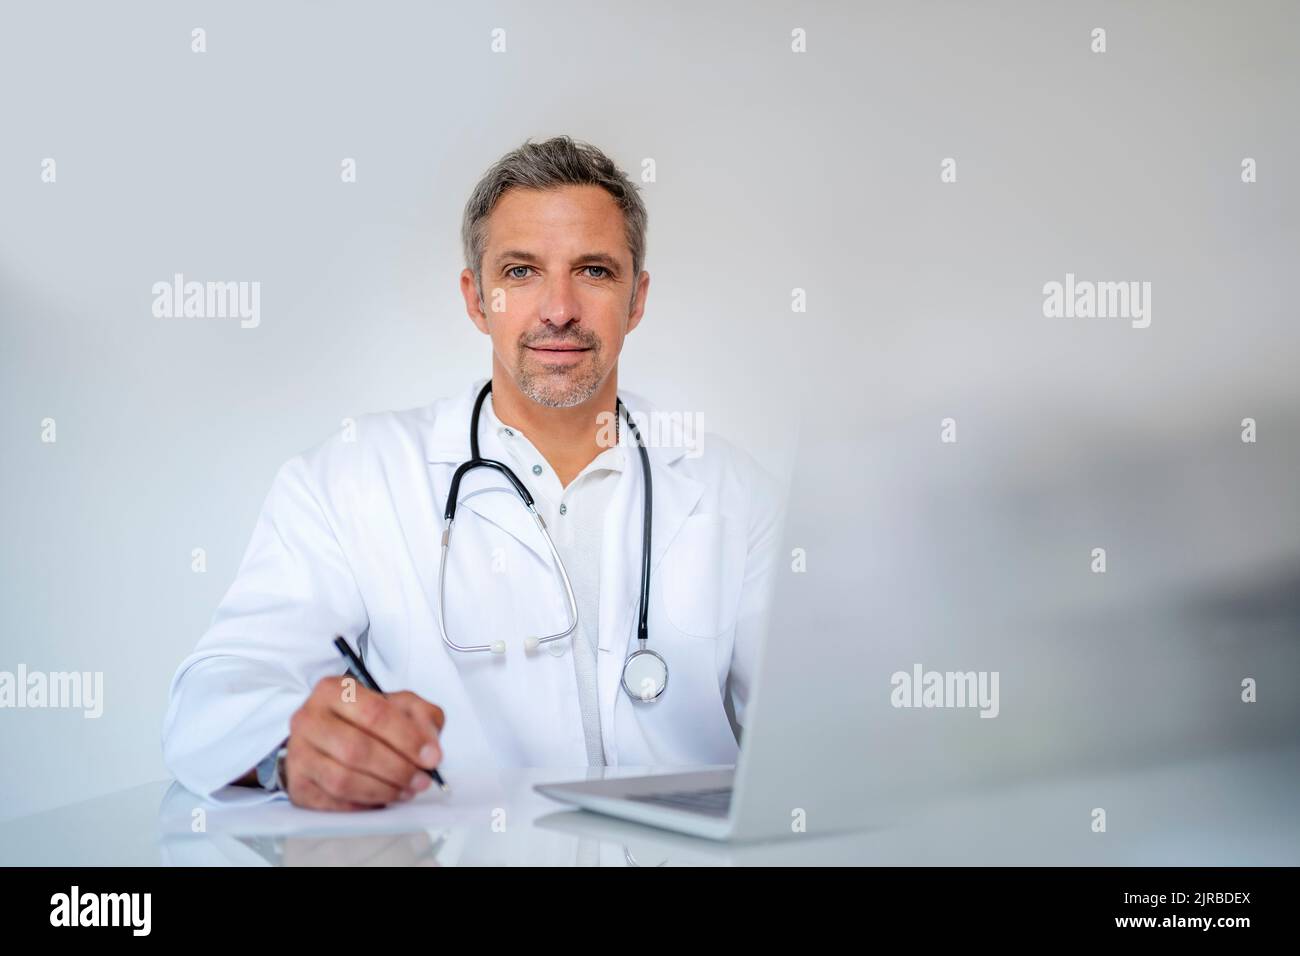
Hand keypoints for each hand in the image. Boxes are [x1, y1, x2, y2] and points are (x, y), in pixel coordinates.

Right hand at [281, 676, 444, 810]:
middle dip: (397, 769)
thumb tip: (429, 750)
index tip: (432, 757)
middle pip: (356, 750)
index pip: (374, 714)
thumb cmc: (367, 719)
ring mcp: (298, 753)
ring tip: (406, 790)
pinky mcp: (298, 784)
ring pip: (342, 780)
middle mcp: (309, 718)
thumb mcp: (399, 705)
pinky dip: (363, 804)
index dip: (407, 739)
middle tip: (422, 780)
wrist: (329, 734)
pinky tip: (382, 798)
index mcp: (334, 690)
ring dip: (382, 790)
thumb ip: (421, 718)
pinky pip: (332, 802)